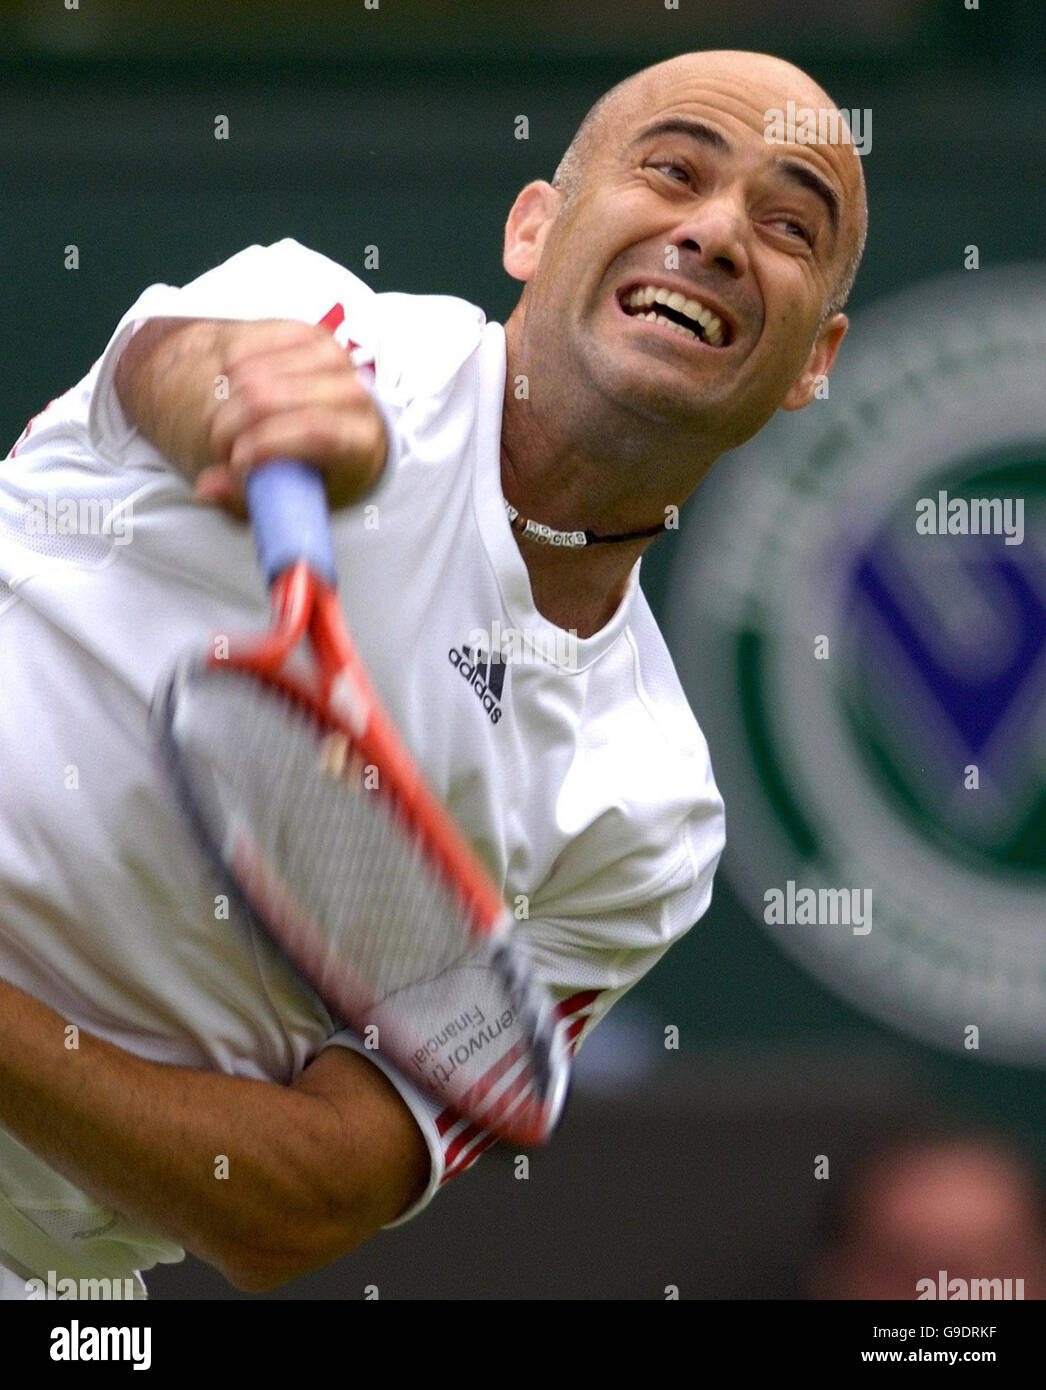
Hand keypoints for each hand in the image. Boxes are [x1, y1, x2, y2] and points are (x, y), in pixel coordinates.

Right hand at [195, 320, 386, 515]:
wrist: (345, 428)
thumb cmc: (319, 470)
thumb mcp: (293, 496)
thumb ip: (250, 497)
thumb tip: (206, 489)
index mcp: (362, 439)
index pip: (314, 431)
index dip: (266, 446)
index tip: (237, 464)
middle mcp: (355, 393)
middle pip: (272, 400)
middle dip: (231, 427)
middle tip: (221, 447)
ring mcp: (332, 357)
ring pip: (253, 374)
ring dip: (225, 403)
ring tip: (228, 425)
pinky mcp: (308, 334)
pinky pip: (248, 348)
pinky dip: (228, 372)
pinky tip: (231, 391)